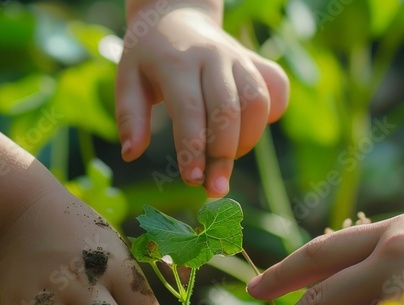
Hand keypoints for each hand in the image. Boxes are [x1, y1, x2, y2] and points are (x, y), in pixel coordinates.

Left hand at [116, 3, 288, 197]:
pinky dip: (269, 117)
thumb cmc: (149, 57)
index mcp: (176, 61)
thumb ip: (129, 116)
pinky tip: (247, 133)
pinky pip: (275, 91)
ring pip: (256, 104)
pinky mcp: (257, 62)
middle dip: (223, 156)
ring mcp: (239, 58)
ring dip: (246, 142)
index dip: (193, 149)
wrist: (177, 17)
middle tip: (213, 188)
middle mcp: (212, 56)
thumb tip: (131, 154)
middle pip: (227, 112)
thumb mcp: (127, 79)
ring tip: (224, 160)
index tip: (192, 180)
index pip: (190, 110)